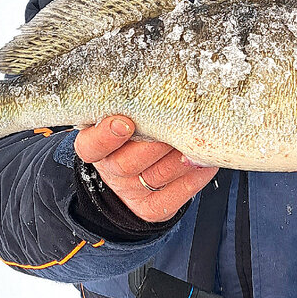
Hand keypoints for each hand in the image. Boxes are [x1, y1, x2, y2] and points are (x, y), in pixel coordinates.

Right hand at [74, 117, 218, 222]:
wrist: (140, 176)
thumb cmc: (136, 135)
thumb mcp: (126, 117)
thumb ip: (136, 108)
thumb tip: (163, 89)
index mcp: (97, 147)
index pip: (91, 146)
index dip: (106, 136)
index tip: (125, 123)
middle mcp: (111, 171)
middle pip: (126, 164)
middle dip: (153, 146)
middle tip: (173, 127)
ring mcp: (132, 192)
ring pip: (156, 177)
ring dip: (179, 159)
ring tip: (196, 141)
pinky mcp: (152, 208)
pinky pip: (176, 195)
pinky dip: (195, 178)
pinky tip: (205, 162)